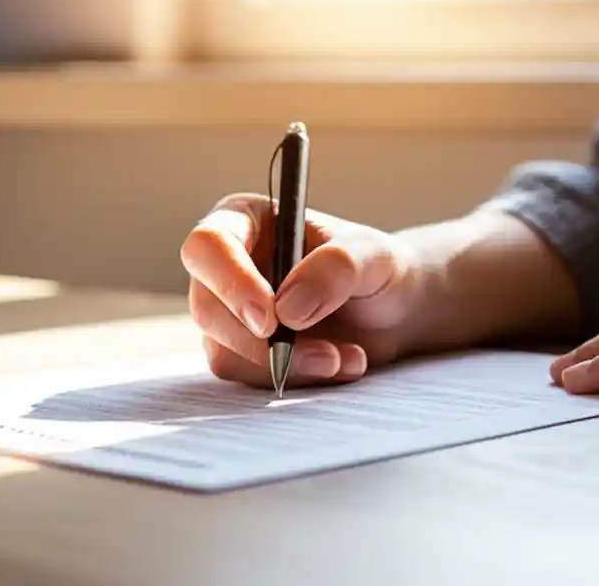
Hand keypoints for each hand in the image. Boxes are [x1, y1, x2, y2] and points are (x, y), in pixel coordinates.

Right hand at [180, 193, 423, 388]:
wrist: (392, 312)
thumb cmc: (376, 268)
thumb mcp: (371, 256)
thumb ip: (335, 268)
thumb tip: (287, 309)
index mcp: (245, 220)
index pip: (209, 246)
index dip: (231, 282)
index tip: (270, 318)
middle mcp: (228, 266)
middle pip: (206, 306)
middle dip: (259, 341)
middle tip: (324, 354)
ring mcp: (230, 312)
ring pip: (225, 351)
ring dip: (288, 364)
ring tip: (345, 357)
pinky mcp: (242, 352)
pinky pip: (249, 377)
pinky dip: (296, 377)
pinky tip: (340, 364)